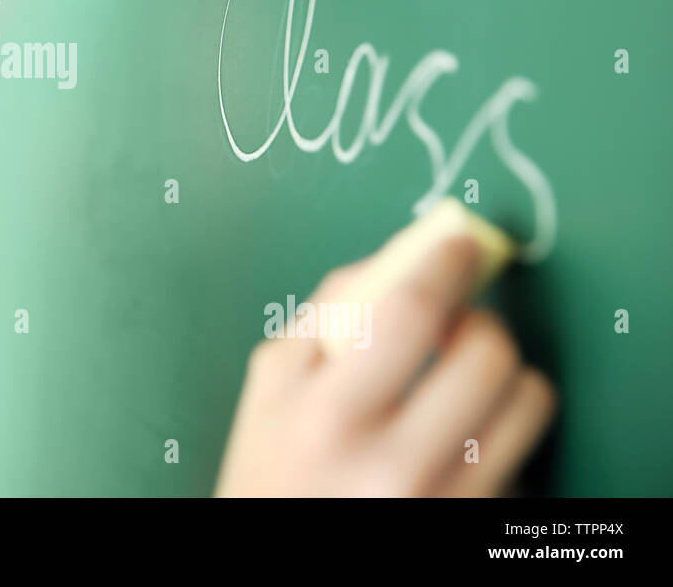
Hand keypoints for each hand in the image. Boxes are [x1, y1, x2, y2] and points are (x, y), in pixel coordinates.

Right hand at [213, 234, 556, 495]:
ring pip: (527, 402)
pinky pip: (522, 452)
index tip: (459, 244)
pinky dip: (498, 429)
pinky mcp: (475, 524)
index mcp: (327, 415)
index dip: (444, 263)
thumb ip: (325, 314)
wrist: (280, 564)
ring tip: (464, 379)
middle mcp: (393, 465)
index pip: (408, 313)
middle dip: (481, 319)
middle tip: (457, 322)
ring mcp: (444, 503)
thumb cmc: (270, 473)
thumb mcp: (270, 388)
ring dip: (505, 373)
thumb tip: (396, 258)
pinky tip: (456, 437)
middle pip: (488, 355)